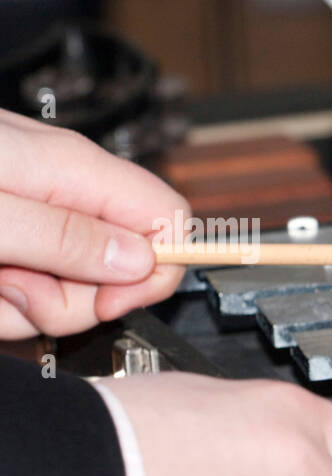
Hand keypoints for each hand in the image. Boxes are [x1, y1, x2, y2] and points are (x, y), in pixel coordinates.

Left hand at [0, 108, 188, 338]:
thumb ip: (65, 238)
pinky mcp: (9, 235)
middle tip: (14, 286)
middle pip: (119, 270)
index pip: (172, 222)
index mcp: (74, 169)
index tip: (112, 301)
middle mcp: (62, 190)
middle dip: (72, 300)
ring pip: (69, 289)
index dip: (157, 273)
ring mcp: (33, 215)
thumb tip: (139, 261)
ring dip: (24, 305)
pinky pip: (28, 289)